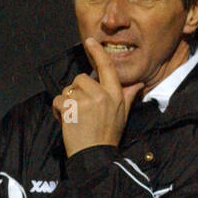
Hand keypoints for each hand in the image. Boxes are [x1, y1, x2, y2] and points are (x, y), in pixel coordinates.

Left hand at [52, 38, 144, 155]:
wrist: (95, 156)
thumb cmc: (108, 136)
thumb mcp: (123, 115)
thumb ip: (128, 96)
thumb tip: (139, 84)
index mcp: (115, 94)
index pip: (107, 67)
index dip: (98, 52)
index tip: (90, 41)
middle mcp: (102, 94)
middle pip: (82, 78)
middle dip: (78, 91)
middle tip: (82, 110)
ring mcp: (86, 100)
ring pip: (69, 89)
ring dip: (67, 102)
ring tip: (75, 118)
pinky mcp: (71, 108)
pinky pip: (58, 100)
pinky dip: (58, 110)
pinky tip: (66, 121)